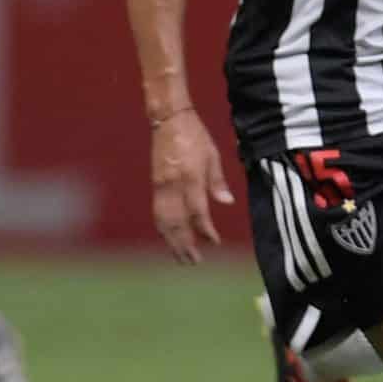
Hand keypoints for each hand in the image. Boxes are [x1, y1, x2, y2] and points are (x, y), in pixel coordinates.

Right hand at [148, 109, 233, 262]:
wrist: (168, 120)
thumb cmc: (194, 135)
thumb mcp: (213, 155)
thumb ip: (218, 181)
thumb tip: (227, 203)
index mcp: (191, 177)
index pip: (198, 212)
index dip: (206, 231)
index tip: (214, 242)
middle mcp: (173, 184)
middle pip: (177, 223)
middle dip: (185, 245)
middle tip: (194, 261)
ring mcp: (161, 186)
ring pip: (164, 221)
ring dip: (172, 241)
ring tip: (181, 257)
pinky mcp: (155, 185)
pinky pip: (158, 212)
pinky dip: (163, 229)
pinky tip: (169, 238)